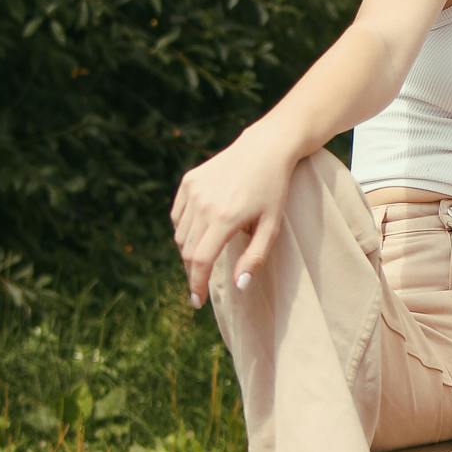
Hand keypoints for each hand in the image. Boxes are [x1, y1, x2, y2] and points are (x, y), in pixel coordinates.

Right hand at [171, 129, 297, 307]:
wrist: (265, 149)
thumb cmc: (273, 191)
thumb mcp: (272, 226)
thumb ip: (255, 258)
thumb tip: (239, 286)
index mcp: (226, 218)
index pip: (201, 260)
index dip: (196, 285)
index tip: (197, 302)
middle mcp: (204, 204)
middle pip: (188, 251)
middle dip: (193, 272)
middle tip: (200, 285)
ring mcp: (193, 190)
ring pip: (180, 235)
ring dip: (189, 252)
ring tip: (205, 257)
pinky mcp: (189, 181)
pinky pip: (178, 216)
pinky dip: (184, 230)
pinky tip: (199, 234)